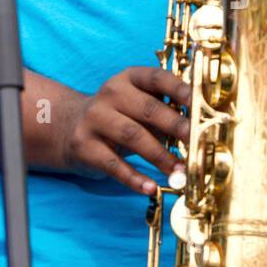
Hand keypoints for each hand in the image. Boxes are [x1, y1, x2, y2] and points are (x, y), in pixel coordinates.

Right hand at [58, 66, 190, 195]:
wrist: (68, 127)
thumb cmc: (118, 116)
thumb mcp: (137, 104)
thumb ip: (164, 110)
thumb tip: (198, 131)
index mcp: (129, 78)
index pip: (157, 78)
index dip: (179, 89)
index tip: (198, 103)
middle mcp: (110, 93)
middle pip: (147, 109)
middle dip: (175, 125)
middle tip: (195, 141)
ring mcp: (95, 119)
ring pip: (133, 136)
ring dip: (160, 156)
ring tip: (179, 171)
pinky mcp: (84, 146)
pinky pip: (113, 165)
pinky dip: (134, 178)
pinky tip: (151, 188)